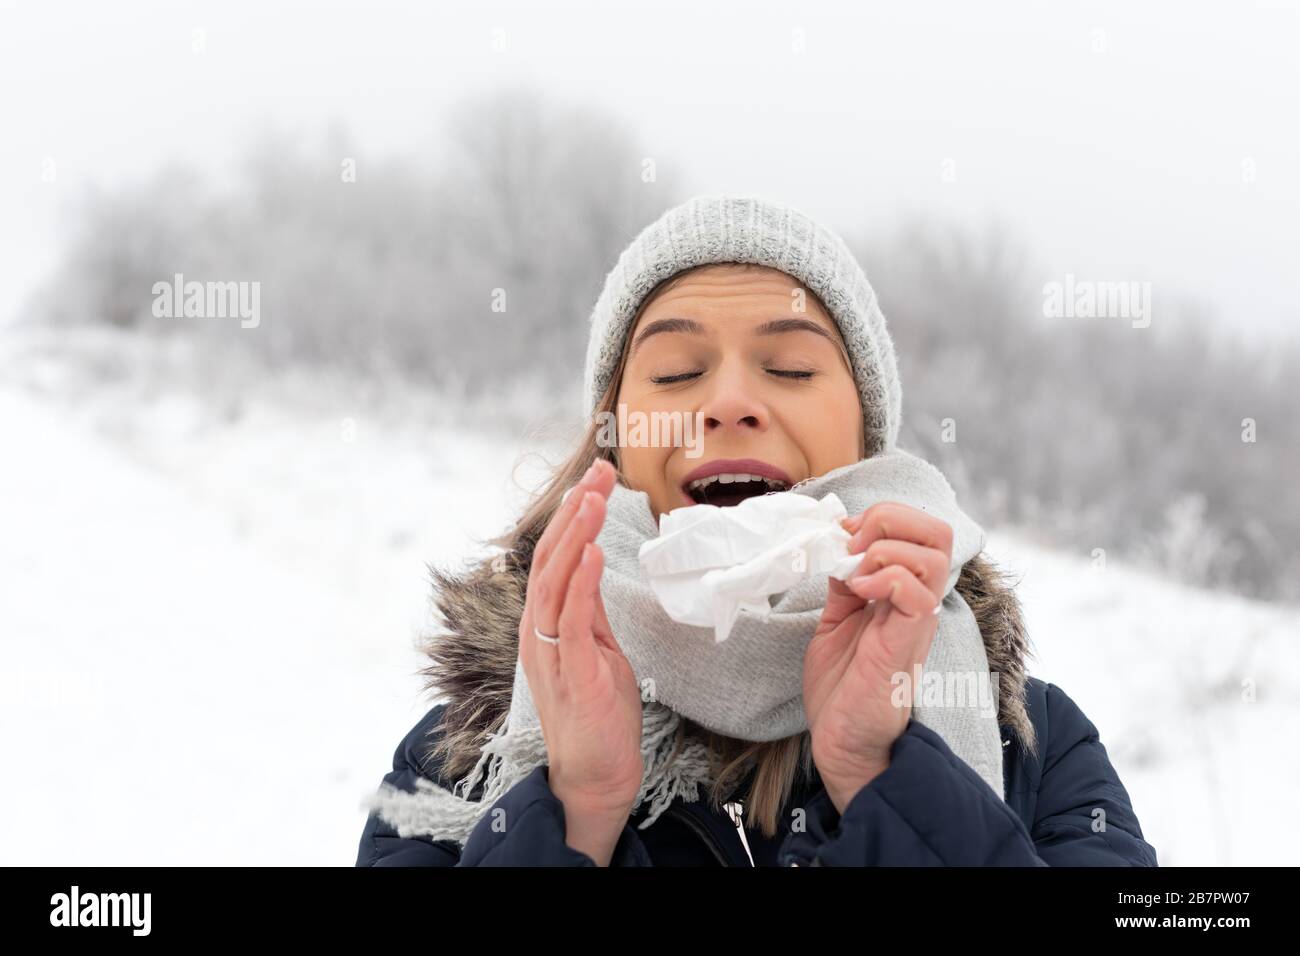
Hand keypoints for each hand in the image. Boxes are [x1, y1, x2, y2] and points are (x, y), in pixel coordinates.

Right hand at [518, 459, 644, 856]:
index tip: (597, 480)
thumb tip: (594, 565)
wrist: (596, 775)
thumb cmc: (599, 714)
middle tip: (599, 473)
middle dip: (574, 512)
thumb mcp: (598, 649)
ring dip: (575, 536)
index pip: (553, 558)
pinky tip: (592, 552)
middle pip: (549, 559)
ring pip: (555, 582)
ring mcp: (550, 653)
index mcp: (545, 624)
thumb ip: (590, 610)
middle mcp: (538, 633)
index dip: (572, 516)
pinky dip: (581, 582)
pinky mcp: (571, 674)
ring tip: (593, 499)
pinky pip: (572, 620)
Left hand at [803, 501, 953, 815]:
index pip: (919, 528)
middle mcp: (918, 599)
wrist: (841, 740)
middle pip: (937, 530)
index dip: (880, 517)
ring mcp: (917, 619)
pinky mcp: (908, 641)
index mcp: (903, 590)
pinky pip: (917, 592)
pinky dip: (885, 577)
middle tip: (853, 544)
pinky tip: (859, 591)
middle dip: (890, 519)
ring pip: (933, 552)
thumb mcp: (835, 618)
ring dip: (885, 548)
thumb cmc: (841, 686)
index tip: (842, 536)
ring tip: (856, 571)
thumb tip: (837, 544)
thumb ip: (842, 581)